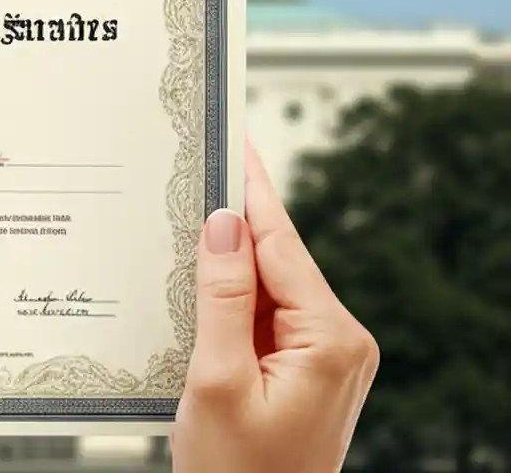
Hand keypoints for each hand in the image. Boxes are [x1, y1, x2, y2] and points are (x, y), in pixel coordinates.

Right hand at [172, 141, 378, 472]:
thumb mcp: (216, 379)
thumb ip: (222, 297)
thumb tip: (224, 225)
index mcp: (331, 339)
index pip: (282, 244)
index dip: (251, 192)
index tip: (235, 144)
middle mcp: (341, 342)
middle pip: (278, 261)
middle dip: (232, 225)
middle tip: (194, 174)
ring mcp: (327, 358)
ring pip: (269, 289)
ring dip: (227, 267)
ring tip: (182, 228)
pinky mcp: (307, 372)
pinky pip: (267, 318)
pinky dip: (232, 302)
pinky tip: (198, 289)